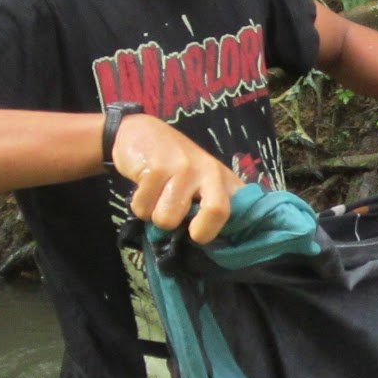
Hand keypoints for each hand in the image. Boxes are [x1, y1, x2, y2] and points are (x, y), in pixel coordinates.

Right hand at [108, 114, 245, 241]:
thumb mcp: (201, 184)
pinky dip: (138, 204)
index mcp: (225, 180)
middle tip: (181, 222)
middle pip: (217, 212)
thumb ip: (210, 208)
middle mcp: (211, 172)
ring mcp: (185, 168)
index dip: (221, 232)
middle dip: (197, 230)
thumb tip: (210, 246)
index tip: (200, 235)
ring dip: (154, 215)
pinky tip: (144, 187)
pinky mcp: (156, 167)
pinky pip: (143, 207)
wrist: (141, 131)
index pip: (239, 212)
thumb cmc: (175, 167)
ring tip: (157, 197)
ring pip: (167, 219)